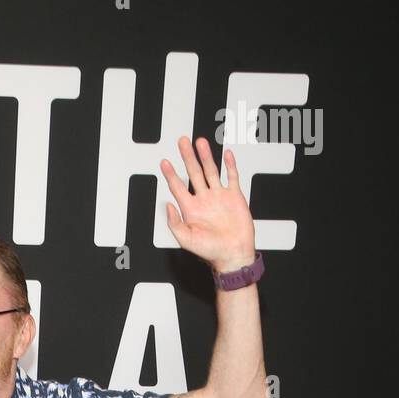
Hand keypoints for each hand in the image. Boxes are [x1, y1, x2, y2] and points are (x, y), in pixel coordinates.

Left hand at [161, 136, 255, 272]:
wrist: (233, 255)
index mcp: (191, 209)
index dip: (171, 174)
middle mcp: (204, 200)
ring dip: (205, 156)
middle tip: (182, 141)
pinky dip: (230, 165)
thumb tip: (167, 205)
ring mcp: (219, 196)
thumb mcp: (186, 240)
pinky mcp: (234, 196)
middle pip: (193, 173)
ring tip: (199, 142)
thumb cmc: (210, 251)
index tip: (164, 162)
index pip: (178, 187)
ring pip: (211, 171)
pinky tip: (226, 154)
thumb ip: (175, 223)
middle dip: (187, 157)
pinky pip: (232, 177)